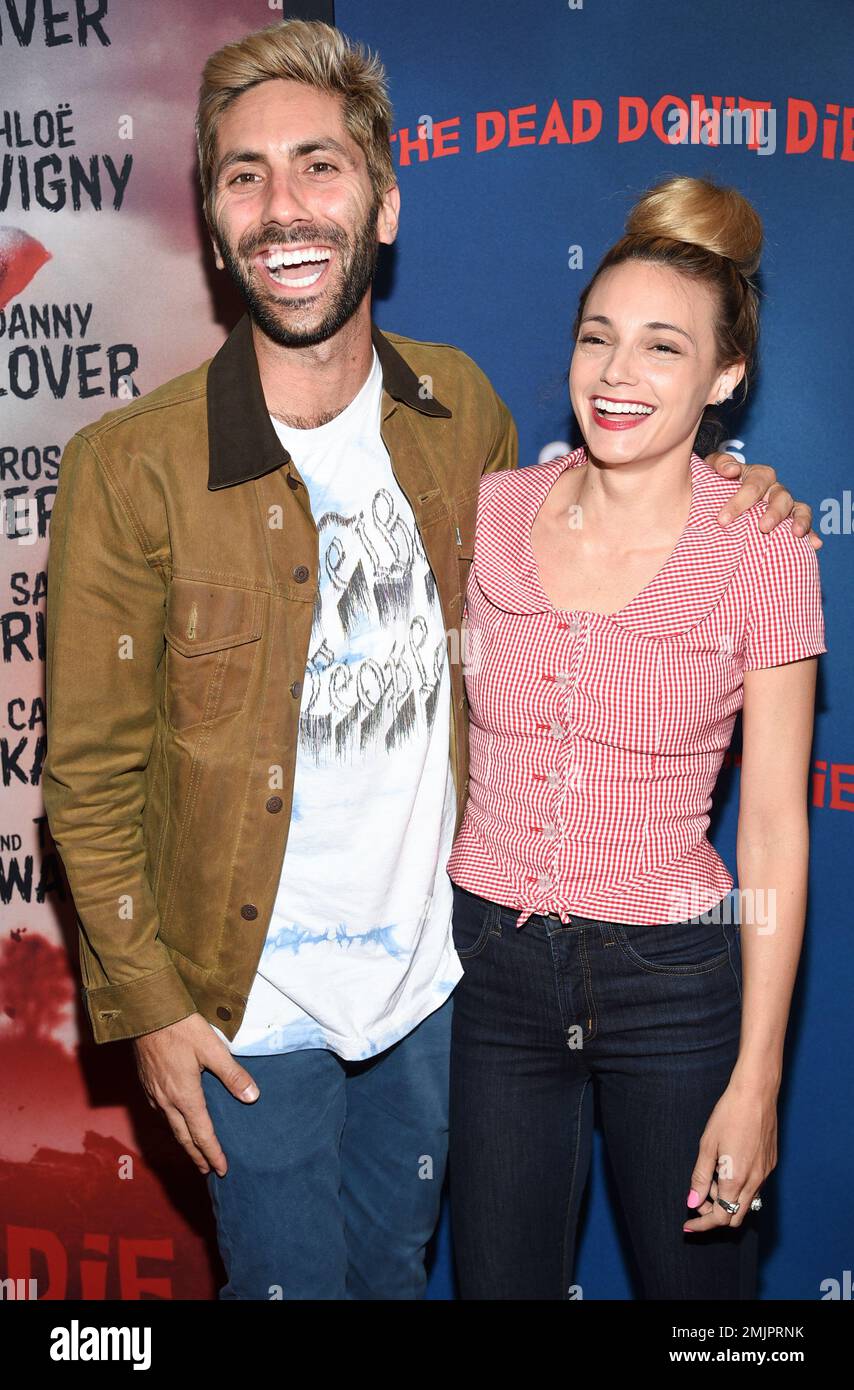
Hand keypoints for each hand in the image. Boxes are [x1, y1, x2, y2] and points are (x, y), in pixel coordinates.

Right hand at [132, 1012, 259, 1176]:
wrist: (146, 1013)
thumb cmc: (181, 1028)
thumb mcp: (213, 1049)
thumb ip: (233, 1075)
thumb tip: (253, 1097)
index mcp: (185, 1096)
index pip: (202, 1134)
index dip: (213, 1153)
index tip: (222, 1170)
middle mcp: (166, 1101)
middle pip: (183, 1137)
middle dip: (197, 1156)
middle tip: (207, 1170)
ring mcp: (153, 1093)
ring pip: (170, 1126)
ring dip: (184, 1142)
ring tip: (194, 1151)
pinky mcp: (146, 1083)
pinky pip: (160, 1113)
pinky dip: (171, 1125)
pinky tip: (174, 1121)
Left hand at [682, 1079, 777, 1231]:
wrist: (756, 1094)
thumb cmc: (729, 1115)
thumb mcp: (707, 1145)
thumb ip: (699, 1176)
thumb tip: (692, 1202)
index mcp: (736, 1179)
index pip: (720, 1217)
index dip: (702, 1225)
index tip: (688, 1225)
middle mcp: (755, 1181)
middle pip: (735, 1217)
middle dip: (714, 1214)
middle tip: (698, 1199)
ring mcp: (766, 1173)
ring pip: (746, 1203)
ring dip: (726, 1200)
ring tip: (710, 1176)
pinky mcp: (771, 1164)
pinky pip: (755, 1188)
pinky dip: (738, 1188)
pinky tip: (726, 1168)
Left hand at [705, 451, 821, 549]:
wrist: (718, 496)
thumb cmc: (716, 483)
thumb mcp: (713, 469)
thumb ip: (720, 464)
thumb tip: (731, 470)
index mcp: (757, 476)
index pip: (754, 485)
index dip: (740, 501)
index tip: (723, 520)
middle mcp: (774, 489)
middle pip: (781, 496)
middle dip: (774, 512)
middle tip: (764, 528)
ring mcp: (784, 506)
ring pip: (798, 508)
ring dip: (800, 520)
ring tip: (796, 534)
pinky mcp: (789, 523)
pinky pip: (804, 526)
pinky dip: (811, 534)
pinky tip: (815, 544)